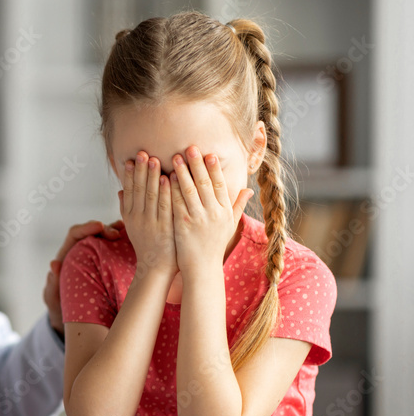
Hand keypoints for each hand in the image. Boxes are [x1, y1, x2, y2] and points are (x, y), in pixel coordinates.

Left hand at [45, 220, 122, 334]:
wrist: (70, 313)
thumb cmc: (58, 302)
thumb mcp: (53, 295)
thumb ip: (53, 282)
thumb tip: (54, 264)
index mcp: (67, 254)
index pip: (75, 234)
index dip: (86, 227)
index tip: (98, 226)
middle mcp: (82, 251)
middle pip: (94, 233)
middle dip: (106, 229)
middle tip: (117, 234)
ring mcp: (96, 257)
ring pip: (107, 239)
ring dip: (118, 234)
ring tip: (130, 233)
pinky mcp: (107, 264)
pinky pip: (116, 251)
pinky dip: (125, 246)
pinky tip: (136, 245)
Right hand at [119, 151, 177, 278]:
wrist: (155, 268)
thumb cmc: (147, 246)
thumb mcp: (133, 227)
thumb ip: (126, 208)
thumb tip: (120, 190)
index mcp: (130, 216)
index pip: (128, 191)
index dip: (129, 175)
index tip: (130, 159)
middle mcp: (138, 218)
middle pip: (138, 190)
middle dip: (140, 170)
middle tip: (142, 152)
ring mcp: (151, 222)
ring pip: (150, 195)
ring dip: (152, 176)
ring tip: (154, 159)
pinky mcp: (164, 228)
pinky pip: (164, 207)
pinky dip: (165, 192)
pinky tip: (166, 179)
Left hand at [169, 146, 252, 272]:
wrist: (202, 267)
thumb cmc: (214, 244)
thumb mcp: (230, 224)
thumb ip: (238, 205)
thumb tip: (249, 189)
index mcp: (225, 210)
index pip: (220, 184)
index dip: (214, 168)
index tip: (209, 153)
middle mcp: (213, 212)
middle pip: (204, 183)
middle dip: (197, 164)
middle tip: (189, 147)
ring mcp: (198, 218)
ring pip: (189, 190)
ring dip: (182, 172)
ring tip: (174, 157)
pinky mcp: (183, 224)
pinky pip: (177, 203)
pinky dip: (172, 189)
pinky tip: (166, 178)